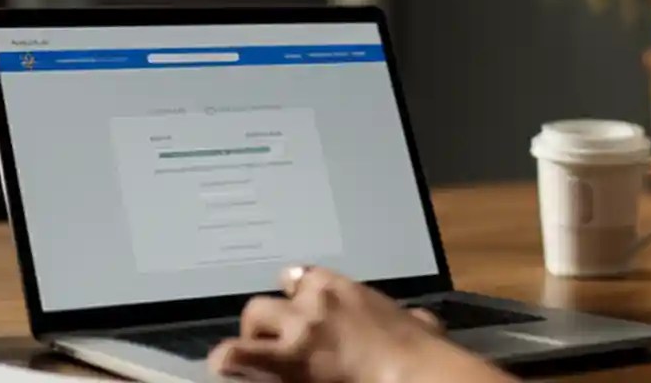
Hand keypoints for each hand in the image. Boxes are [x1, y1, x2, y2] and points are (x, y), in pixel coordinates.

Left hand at [209, 266, 492, 382]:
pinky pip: (234, 355)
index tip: (300, 314)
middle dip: (270, 322)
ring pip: (253, 316)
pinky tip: (229, 368)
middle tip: (278, 346)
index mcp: (343, 288)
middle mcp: (313, 301)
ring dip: (252, 338)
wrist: (414, 375)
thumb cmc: (422, 353)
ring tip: (257, 362)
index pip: (301, 278)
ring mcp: (294, 330)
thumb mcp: (417, 323)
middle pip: (270, 300)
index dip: (296, 297)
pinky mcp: (281, 361)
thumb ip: (408, 317)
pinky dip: (229, 361)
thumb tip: (420, 322)